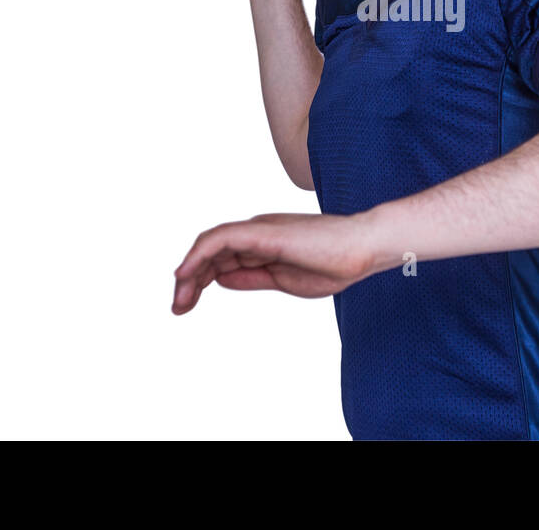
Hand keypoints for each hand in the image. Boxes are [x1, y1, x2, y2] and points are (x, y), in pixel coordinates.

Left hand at [171, 211, 375, 313]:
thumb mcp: (282, 280)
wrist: (362, 249)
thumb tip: (219, 279)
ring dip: (189, 271)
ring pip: (211, 243)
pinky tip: (186, 274)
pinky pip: (222, 238)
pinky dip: (200, 254)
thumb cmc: (333, 264)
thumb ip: (250, 278)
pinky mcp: (264, 232)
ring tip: (179, 299)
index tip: (184, 305)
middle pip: (210, 251)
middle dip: (188, 280)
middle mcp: (256, 232)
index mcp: (262, 243)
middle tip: (176, 308)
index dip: (198, 278)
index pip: (219, 257)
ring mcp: (260, 230)